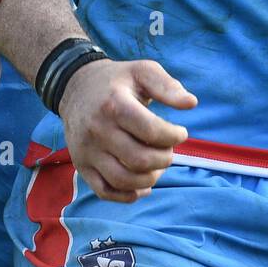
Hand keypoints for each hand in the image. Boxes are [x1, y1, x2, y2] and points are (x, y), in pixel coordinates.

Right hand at [58, 58, 197, 203]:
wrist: (76, 87)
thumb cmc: (117, 81)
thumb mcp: (142, 71)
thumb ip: (167, 86)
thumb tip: (191, 103)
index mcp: (114, 104)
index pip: (151, 131)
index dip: (174, 136)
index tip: (180, 133)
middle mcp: (97, 130)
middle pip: (140, 160)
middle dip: (164, 159)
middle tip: (168, 149)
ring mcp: (87, 151)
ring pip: (124, 180)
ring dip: (150, 178)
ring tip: (157, 165)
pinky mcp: (82, 165)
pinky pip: (106, 192)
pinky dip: (129, 195)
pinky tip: (143, 184)